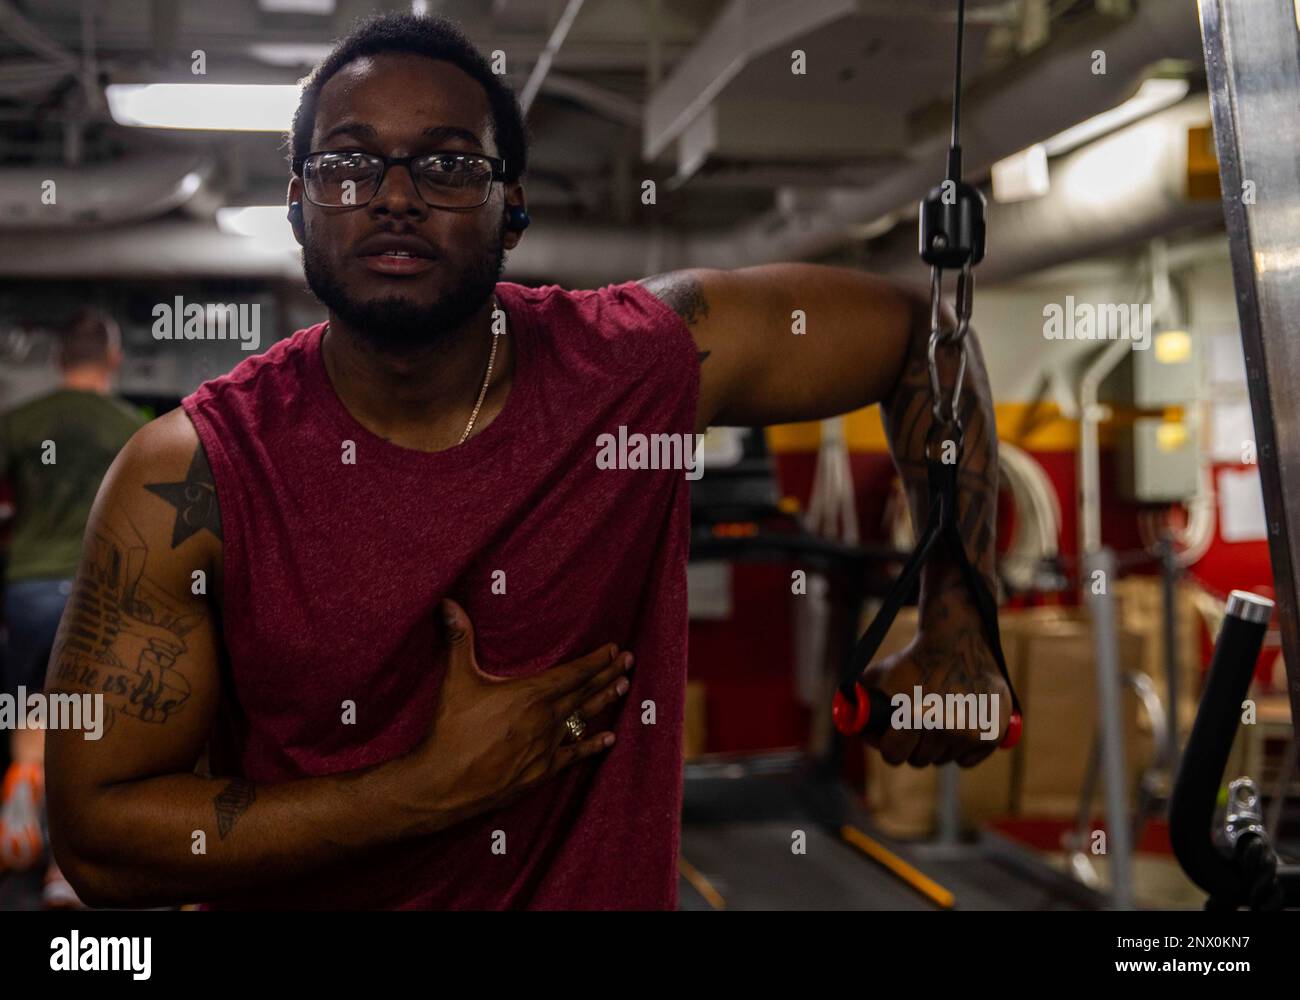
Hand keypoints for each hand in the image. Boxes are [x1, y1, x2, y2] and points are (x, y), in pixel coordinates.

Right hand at [404, 599, 631, 827]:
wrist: (444, 784)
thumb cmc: (451, 730)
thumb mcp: (455, 680)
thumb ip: (459, 640)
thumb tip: (448, 604)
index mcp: (531, 694)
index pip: (574, 672)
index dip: (596, 660)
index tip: (614, 650)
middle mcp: (546, 718)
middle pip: (585, 692)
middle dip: (609, 675)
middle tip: (630, 662)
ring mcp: (547, 746)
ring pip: (584, 719)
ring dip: (605, 702)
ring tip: (624, 687)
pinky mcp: (541, 771)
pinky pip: (574, 755)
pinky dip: (593, 745)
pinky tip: (609, 739)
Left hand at [862, 612, 1009, 767]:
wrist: (959, 639)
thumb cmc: (915, 659)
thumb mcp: (879, 675)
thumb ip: (860, 702)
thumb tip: (849, 724)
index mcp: (914, 717)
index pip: (893, 755)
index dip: (889, 745)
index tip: (891, 737)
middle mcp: (946, 728)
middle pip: (919, 760)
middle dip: (913, 745)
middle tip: (914, 725)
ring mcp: (973, 732)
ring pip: (944, 759)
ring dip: (937, 746)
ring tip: (936, 718)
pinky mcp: (994, 733)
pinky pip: (967, 759)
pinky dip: (962, 749)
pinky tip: (958, 724)